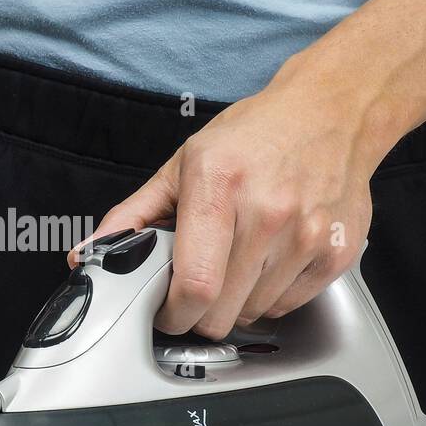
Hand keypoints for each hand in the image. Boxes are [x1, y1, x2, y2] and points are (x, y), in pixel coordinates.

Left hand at [72, 65, 394, 338]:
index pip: (194, 285)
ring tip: (238, 262)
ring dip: (236, 303)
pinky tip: (270, 260)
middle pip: (221, 312)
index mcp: (218, 186)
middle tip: (197, 289)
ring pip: (254, 313)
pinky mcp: (335, 253)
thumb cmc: (254, 136)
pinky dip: (271, 295)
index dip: (173, 314)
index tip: (166, 312)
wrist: (332, 111)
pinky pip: (288, 305)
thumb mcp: (184, 164)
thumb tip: (90, 254)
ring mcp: (306, 234)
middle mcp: (266, 212)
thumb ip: (134, 214)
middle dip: (199, 314)